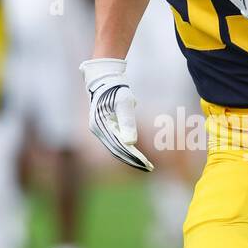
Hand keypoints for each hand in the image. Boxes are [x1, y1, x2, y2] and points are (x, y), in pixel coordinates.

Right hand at [79, 57, 153, 171]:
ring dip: (130, 157)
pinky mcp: (103, 128)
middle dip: (133, 160)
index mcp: (101, 126)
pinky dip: (126, 150)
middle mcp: (98, 130)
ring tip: (145, 164)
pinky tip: (136, 155)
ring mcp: (99, 130)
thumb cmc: (116, 89)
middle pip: (117, 151)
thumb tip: (130, 143)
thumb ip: (127, 122)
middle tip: (149, 168)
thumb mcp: (124, 103)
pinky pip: (115, 143)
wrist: (104, 79)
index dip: (133, 157)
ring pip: (116, 149)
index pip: (119, 147)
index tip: (146, 164)